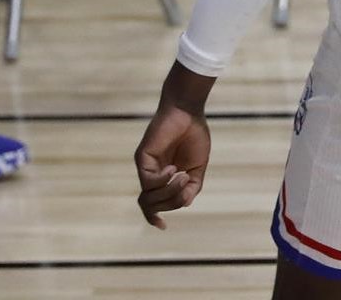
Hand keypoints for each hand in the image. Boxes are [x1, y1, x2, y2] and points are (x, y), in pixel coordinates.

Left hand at [134, 101, 209, 227]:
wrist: (188, 113)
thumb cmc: (194, 137)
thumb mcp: (198, 167)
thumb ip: (192, 187)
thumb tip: (184, 203)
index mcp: (164, 179)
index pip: (151, 204)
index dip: (154, 217)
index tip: (163, 227)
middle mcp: (151, 176)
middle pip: (151, 205)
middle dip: (171, 203)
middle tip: (187, 186)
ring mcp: (146, 168)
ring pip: (149, 197)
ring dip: (169, 192)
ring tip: (184, 177)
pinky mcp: (142, 159)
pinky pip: (148, 181)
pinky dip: (163, 180)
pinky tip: (174, 169)